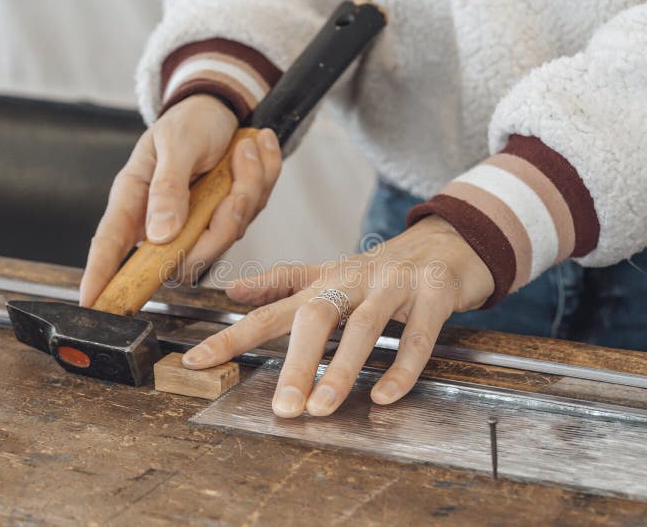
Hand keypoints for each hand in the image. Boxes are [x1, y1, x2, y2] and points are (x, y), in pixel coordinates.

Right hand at [79, 95, 282, 305]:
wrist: (223, 109)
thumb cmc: (189, 122)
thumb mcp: (176, 142)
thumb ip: (168, 187)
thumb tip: (159, 235)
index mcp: (136, 198)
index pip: (110, 244)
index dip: (99, 276)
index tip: (92, 303)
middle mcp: (164, 219)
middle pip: (189, 254)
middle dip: (224, 216)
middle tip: (240, 158)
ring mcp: (199, 223)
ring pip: (229, 232)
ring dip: (248, 184)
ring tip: (247, 145)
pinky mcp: (227, 217)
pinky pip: (253, 211)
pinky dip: (263, 176)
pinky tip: (257, 147)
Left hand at [182, 216, 494, 416]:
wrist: (449, 240)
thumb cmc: (383, 267)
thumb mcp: (330, 273)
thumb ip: (283, 283)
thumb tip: (234, 292)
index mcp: (325, 281)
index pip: (271, 310)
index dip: (232, 335)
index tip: (196, 361)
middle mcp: (354, 280)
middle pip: (315, 316)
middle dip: (295, 362)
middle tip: (282, 407)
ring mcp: (395, 284)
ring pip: (364, 325)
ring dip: (342, 368)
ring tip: (322, 407)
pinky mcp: (433, 293)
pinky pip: (418, 335)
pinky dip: (402, 367)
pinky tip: (385, 396)